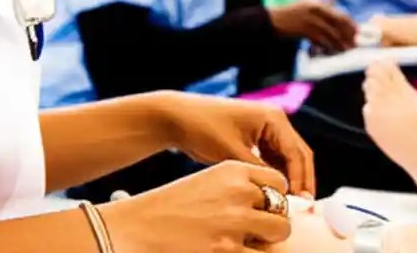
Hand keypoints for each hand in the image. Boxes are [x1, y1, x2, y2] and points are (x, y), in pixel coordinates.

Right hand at [103, 160, 291, 252]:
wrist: (133, 229)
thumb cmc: (166, 209)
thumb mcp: (205, 185)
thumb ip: (237, 190)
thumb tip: (266, 207)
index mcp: (232, 171)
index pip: (277, 181)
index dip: (275, 199)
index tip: (266, 210)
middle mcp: (238, 192)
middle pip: (282, 210)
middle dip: (273, 225)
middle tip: (257, 234)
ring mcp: (234, 223)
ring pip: (279, 234)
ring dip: (266, 244)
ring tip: (248, 246)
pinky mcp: (226, 250)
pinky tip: (231, 251)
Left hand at [158, 93, 314, 195]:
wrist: (178, 117)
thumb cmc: (203, 128)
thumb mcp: (232, 153)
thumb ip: (259, 171)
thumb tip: (278, 192)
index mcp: (273, 118)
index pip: (296, 153)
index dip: (301, 179)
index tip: (300, 203)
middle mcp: (275, 120)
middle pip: (298, 154)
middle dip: (301, 180)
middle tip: (302, 207)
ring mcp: (267, 128)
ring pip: (287, 157)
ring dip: (290, 178)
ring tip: (289, 203)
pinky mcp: (257, 136)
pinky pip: (274, 157)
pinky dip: (276, 173)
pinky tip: (274, 191)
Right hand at [270, 1, 357, 52]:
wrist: (270, 21)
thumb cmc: (288, 16)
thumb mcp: (305, 10)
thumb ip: (320, 15)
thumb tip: (336, 26)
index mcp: (318, 4)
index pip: (340, 15)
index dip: (351, 25)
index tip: (357, 33)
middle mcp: (316, 10)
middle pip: (338, 24)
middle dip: (348, 35)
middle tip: (354, 44)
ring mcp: (310, 20)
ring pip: (331, 34)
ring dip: (340, 43)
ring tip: (346, 50)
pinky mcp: (304, 30)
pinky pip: (320, 40)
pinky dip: (327, 46)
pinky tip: (331, 50)